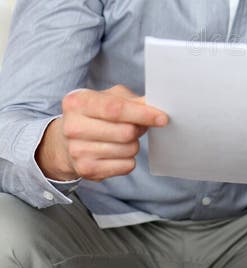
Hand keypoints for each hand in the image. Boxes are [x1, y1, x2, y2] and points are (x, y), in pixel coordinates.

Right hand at [36, 85, 167, 181]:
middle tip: (136, 126)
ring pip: (129, 150)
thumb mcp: (107, 97)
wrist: (63, 142)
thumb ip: (130, 100)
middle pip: (126, 132)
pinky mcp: (86, 170)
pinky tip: (116, 152)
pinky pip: (126, 166)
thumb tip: (154, 108)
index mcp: (77, 102)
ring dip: (134, 144)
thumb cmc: (93, 115)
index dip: (142, 114)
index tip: (162, 118)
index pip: (115, 109)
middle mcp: (73, 127)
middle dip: (139, 129)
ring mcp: (78, 151)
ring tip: (122, 138)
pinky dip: (128, 159)